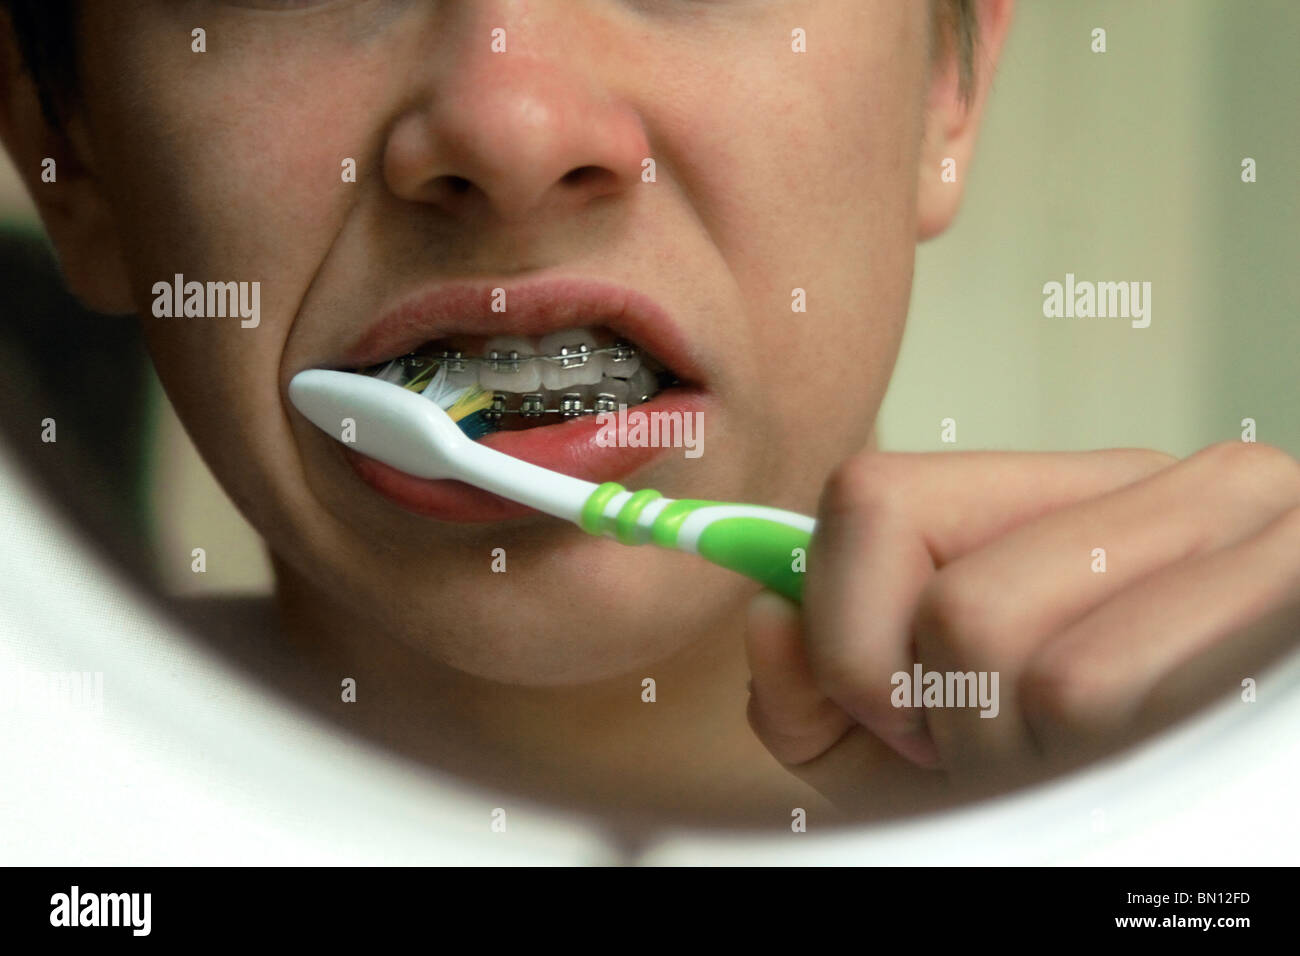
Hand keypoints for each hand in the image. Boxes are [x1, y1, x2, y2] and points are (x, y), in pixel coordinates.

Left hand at [744, 443, 1299, 816]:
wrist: (1210, 814)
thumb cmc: (1045, 771)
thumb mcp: (897, 738)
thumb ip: (809, 683)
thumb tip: (769, 615)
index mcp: (1052, 492)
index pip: (868, 497)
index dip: (844, 627)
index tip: (892, 705)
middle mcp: (1162, 485)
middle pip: (954, 606)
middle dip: (946, 717)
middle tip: (991, 743)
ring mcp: (1246, 536)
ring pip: (1022, 655)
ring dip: (1012, 751)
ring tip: (1065, 754)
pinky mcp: (1291, 595)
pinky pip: (1093, 690)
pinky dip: (1075, 762)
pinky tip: (1129, 757)